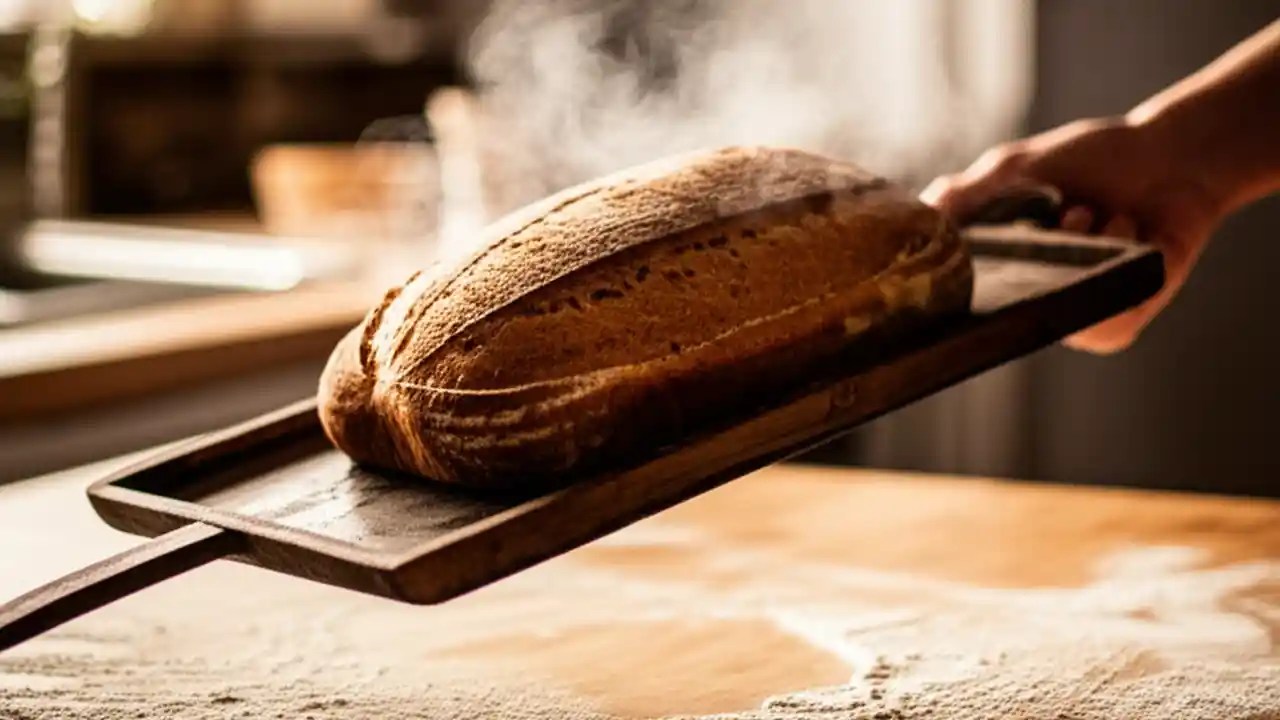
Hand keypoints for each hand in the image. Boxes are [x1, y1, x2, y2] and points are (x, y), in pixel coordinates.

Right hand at [921, 116, 1226, 353]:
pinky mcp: (1122, 319)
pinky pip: (1104, 322)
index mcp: (1002, 270)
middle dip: (1022, 262)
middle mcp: (1033, 298)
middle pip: (1002, 320)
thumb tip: (918, 213)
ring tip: (1087, 212)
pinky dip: (1114, 261)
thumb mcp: (1010, 169)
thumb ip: (959, 194)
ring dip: (1075, 250)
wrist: (1170, 154)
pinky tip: (1125, 226)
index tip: (949, 272)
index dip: (950, 299)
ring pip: (1055, 315)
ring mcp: (1075, 313)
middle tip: (1040, 218)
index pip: (961, 309)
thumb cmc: (1089, 161)